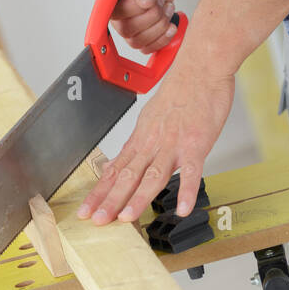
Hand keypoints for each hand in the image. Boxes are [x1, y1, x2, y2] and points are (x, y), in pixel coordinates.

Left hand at [76, 54, 234, 223]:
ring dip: (138, 198)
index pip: (116, 170)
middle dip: (111, 200)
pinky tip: (182, 209)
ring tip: (127, 218)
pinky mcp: (197, 144)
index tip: (88, 209)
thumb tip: (119, 163)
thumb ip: (137, 144)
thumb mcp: (150, 118)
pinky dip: (186, 190)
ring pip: (153, 175)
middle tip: (96, 220)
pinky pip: (192, 171)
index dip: (101, 192)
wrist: (200, 69)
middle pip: (128, 175)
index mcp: (141, 138)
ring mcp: (174, 144)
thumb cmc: (180, 92)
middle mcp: (153, 143)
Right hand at [97, 0, 182, 53]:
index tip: (150, 2)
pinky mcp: (142, 27)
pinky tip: (172, 24)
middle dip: (152, 18)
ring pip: (136, 41)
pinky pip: (146, 46)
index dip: (131, 11)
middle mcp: (113, 7)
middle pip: (126, 29)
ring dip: (158, 28)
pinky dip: (162, 40)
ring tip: (168, 6)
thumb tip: (144, 0)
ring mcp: (127, 19)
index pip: (110, 11)